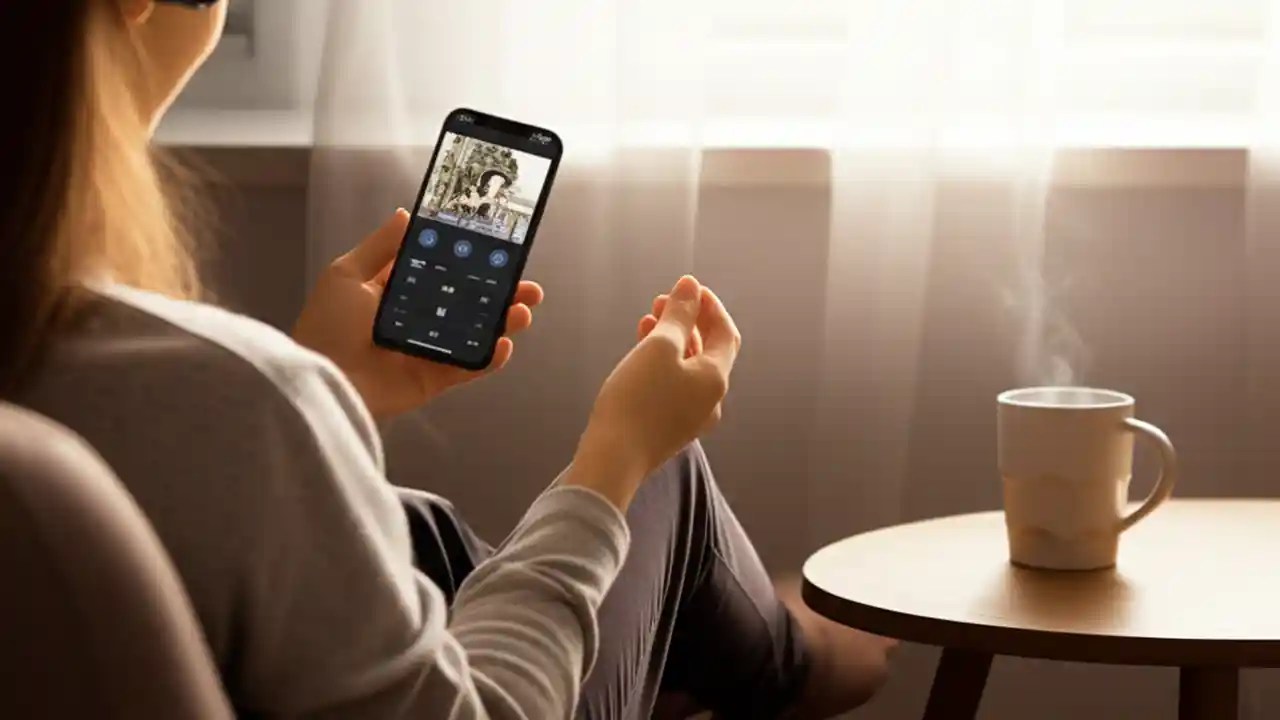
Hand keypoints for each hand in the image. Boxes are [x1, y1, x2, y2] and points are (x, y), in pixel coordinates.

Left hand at [293, 209, 543, 419]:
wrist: (322, 380)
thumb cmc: (327, 326)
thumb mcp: (346, 275)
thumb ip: (380, 247)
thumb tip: (407, 215)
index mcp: (395, 291)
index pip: (441, 271)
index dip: (470, 261)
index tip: (498, 250)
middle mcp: (416, 319)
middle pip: (467, 302)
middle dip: (500, 293)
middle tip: (528, 286)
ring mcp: (427, 350)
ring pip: (474, 333)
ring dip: (503, 322)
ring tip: (523, 312)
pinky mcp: (433, 379)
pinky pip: (468, 367)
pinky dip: (490, 358)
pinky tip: (504, 344)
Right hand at [565, 275, 741, 509]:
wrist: (613, 459)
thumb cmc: (638, 399)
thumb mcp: (659, 347)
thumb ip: (679, 315)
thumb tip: (691, 286)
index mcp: (716, 378)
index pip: (725, 332)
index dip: (710, 306)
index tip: (688, 287)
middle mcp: (711, 400)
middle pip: (708, 350)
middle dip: (688, 320)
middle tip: (663, 299)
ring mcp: (691, 416)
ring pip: (688, 367)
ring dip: (672, 339)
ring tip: (648, 318)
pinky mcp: (669, 426)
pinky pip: (674, 385)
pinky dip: (663, 362)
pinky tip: (641, 351)